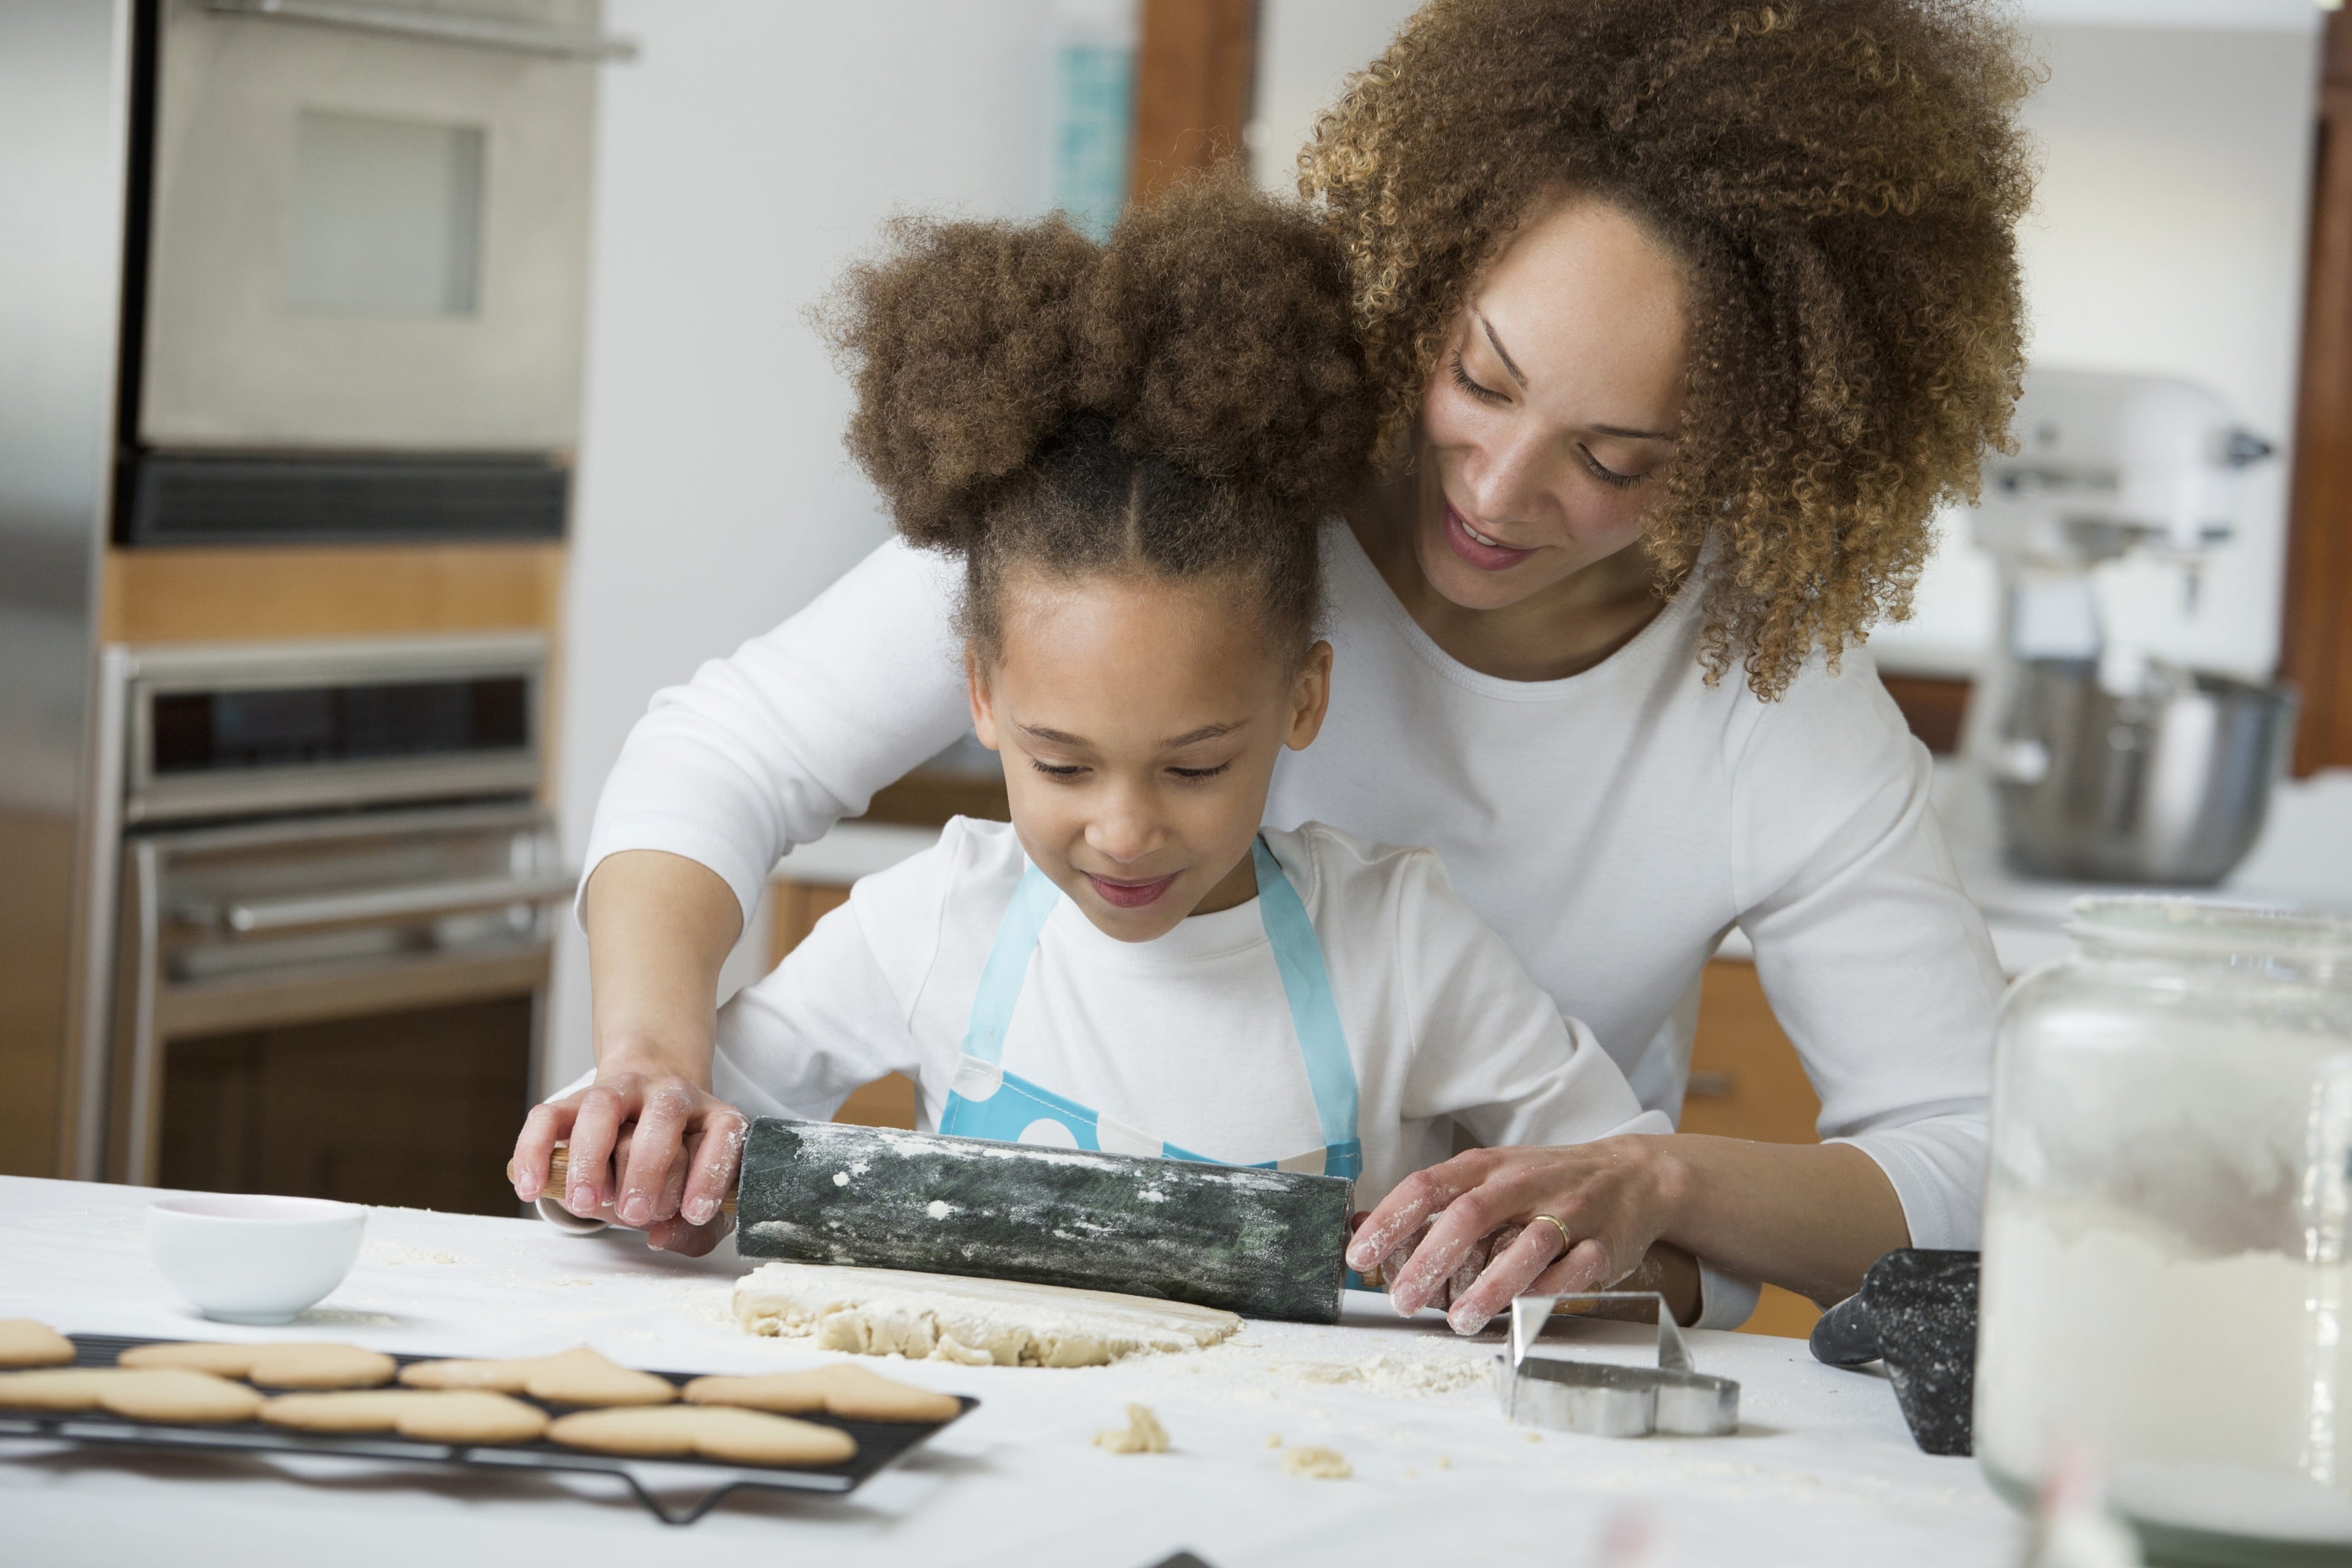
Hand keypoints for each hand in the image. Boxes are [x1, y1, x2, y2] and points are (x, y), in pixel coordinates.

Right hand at [510, 1069, 746, 1254]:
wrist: (646, 1122)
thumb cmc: (679, 1174)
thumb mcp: (701, 1207)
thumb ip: (694, 1231)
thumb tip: (661, 1237)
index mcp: (713, 1118)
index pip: (722, 1135)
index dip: (708, 1175)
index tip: (693, 1214)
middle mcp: (670, 1095)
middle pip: (662, 1117)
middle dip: (648, 1170)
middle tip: (635, 1214)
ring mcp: (622, 1092)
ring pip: (603, 1108)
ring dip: (593, 1159)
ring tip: (589, 1205)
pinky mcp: (575, 1101)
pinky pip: (549, 1116)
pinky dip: (536, 1151)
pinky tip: (532, 1187)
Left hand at [1344, 1138, 1683, 1334]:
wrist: (1633, 1174)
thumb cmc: (1543, 1182)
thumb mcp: (1488, 1177)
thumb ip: (1434, 1202)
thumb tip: (1361, 1228)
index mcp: (1487, 1168)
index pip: (1428, 1186)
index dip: (1391, 1219)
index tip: (1359, 1255)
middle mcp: (1524, 1183)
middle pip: (1470, 1215)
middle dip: (1431, 1259)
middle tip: (1401, 1299)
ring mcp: (1568, 1210)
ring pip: (1526, 1244)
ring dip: (1491, 1285)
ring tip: (1459, 1321)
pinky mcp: (1605, 1242)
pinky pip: (1577, 1268)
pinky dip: (1550, 1290)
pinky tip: (1525, 1312)